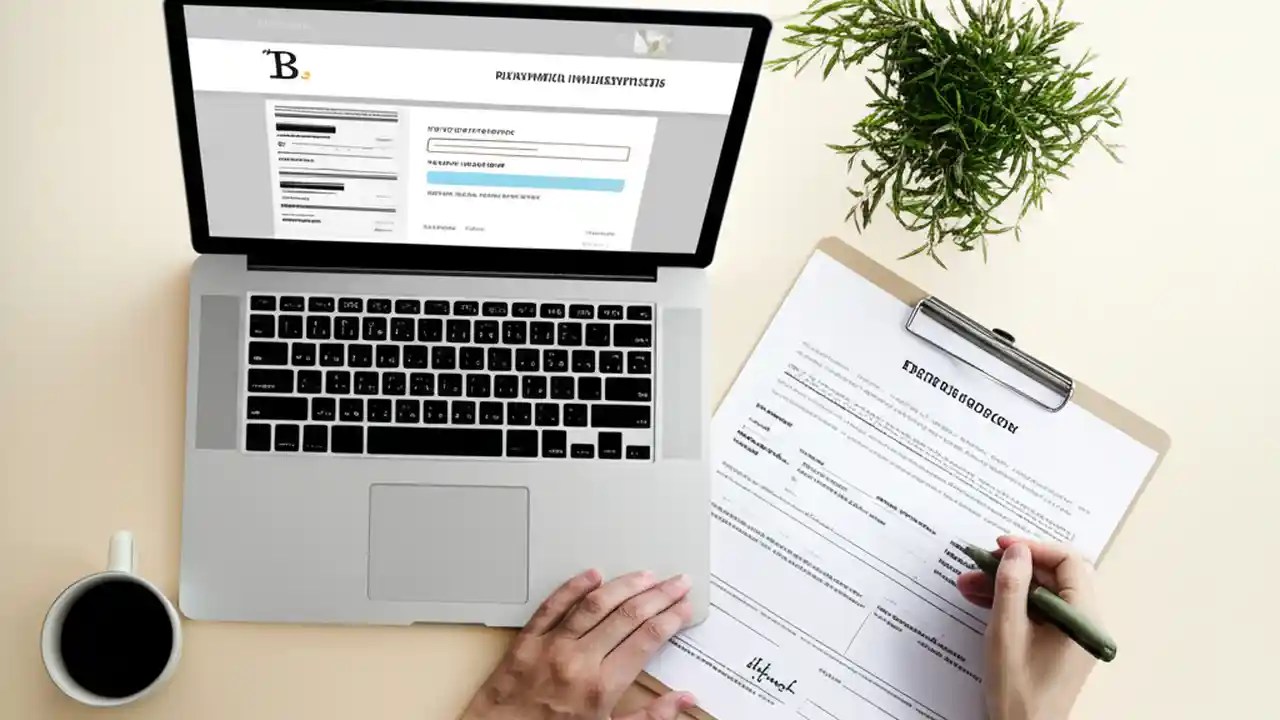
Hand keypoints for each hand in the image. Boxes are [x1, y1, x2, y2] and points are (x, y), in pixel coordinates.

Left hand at [461, 569, 697, 719]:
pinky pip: (552, 606)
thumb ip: (649, 718)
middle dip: (659, 595)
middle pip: (628, 616)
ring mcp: (551, 647)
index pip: (647, 639)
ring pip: (595, 604)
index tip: (684, 606)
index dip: (672, 618)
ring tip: (645, 576)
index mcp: (602, 687)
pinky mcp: (526, 642)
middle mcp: (578, 661)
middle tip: (677, 582)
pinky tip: (591, 574)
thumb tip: (683, 700)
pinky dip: (573, 587)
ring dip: (624, 585)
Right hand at [955, 536, 1099, 719]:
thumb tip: (1017, 550)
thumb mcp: (1007, 631)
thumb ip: (1012, 585)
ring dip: (1005, 584)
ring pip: (1041, 592)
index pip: (1068, 563)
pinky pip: (1036, 611)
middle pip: (1055, 575)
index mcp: (1083, 617)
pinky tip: (979, 599)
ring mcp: (1070, 633)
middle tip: (982, 561)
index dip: (1034, 548)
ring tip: (967, 583)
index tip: (1001, 546)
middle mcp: (1083, 622)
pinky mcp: (1056, 643)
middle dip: (1015, 565)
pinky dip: (1010, 602)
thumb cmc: (1018, 690)